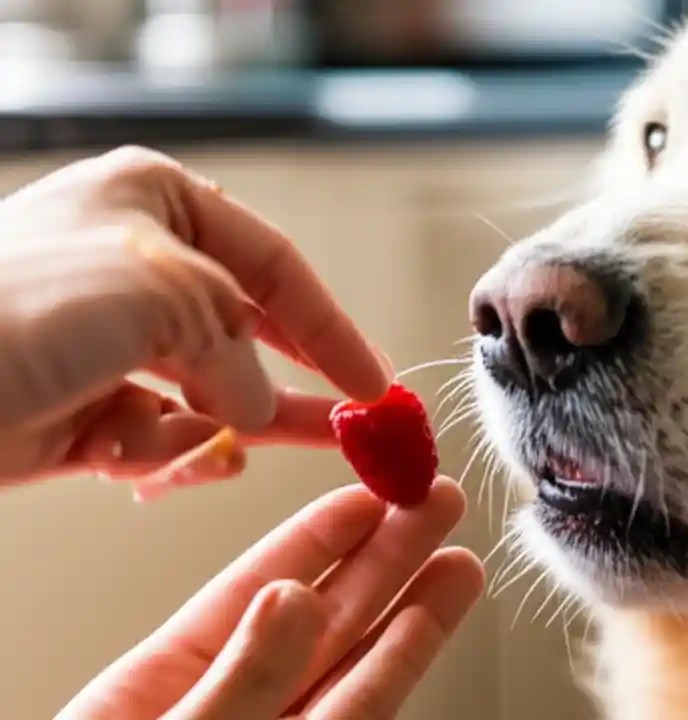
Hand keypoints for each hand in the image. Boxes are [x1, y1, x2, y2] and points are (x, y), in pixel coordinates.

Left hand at [0, 146, 390, 485]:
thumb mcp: (168, 295)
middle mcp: (134, 268)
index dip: (331, 328)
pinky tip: (160, 461)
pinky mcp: (79, 410)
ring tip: (260, 449)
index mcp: (154, 202)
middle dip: (293, 385)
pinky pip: (158, 438)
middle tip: (353, 424)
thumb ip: (239, 351)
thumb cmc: (15, 304)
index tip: (372, 381)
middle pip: (246, 334)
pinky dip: (167, 456)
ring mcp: (106, 343)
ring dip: (228, 429)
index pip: (274, 267)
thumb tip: (254, 406)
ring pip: (206, 395)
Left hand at [58, 480, 484, 719]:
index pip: (245, 592)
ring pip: (352, 665)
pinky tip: (428, 620)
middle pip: (313, 619)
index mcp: (153, 694)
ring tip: (456, 553)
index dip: (312, 536)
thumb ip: (229, 683)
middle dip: (380, 555)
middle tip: (433, 499)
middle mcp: (224, 715)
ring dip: (409, 605)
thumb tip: (286, 599)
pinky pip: (361, 714)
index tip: (367, 492)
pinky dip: (400, 664)